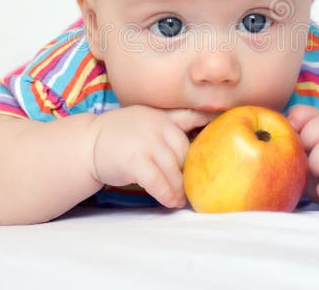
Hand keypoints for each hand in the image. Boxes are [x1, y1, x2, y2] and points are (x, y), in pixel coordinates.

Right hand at [84, 105, 213, 208]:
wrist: (87, 144)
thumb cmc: (119, 136)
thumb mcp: (144, 120)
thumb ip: (168, 127)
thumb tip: (195, 147)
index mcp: (161, 115)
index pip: (191, 116)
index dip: (211, 119)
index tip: (232, 123)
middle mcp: (156, 125)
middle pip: (185, 151)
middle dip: (189, 170)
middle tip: (194, 185)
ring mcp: (146, 142)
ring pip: (174, 169)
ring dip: (180, 188)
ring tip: (182, 199)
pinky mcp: (135, 160)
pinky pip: (158, 182)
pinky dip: (167, 194)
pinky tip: (171, 202)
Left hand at [287, 105, 318, 209]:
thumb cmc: (308, 172)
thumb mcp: (293, 157)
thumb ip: (277, 146)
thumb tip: (250, 141)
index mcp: (314, 129)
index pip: (306, 113)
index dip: (298, 118)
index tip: (291, 132)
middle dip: (309, 137)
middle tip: (301, 156)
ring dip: (318, 162)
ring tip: (313, 174)